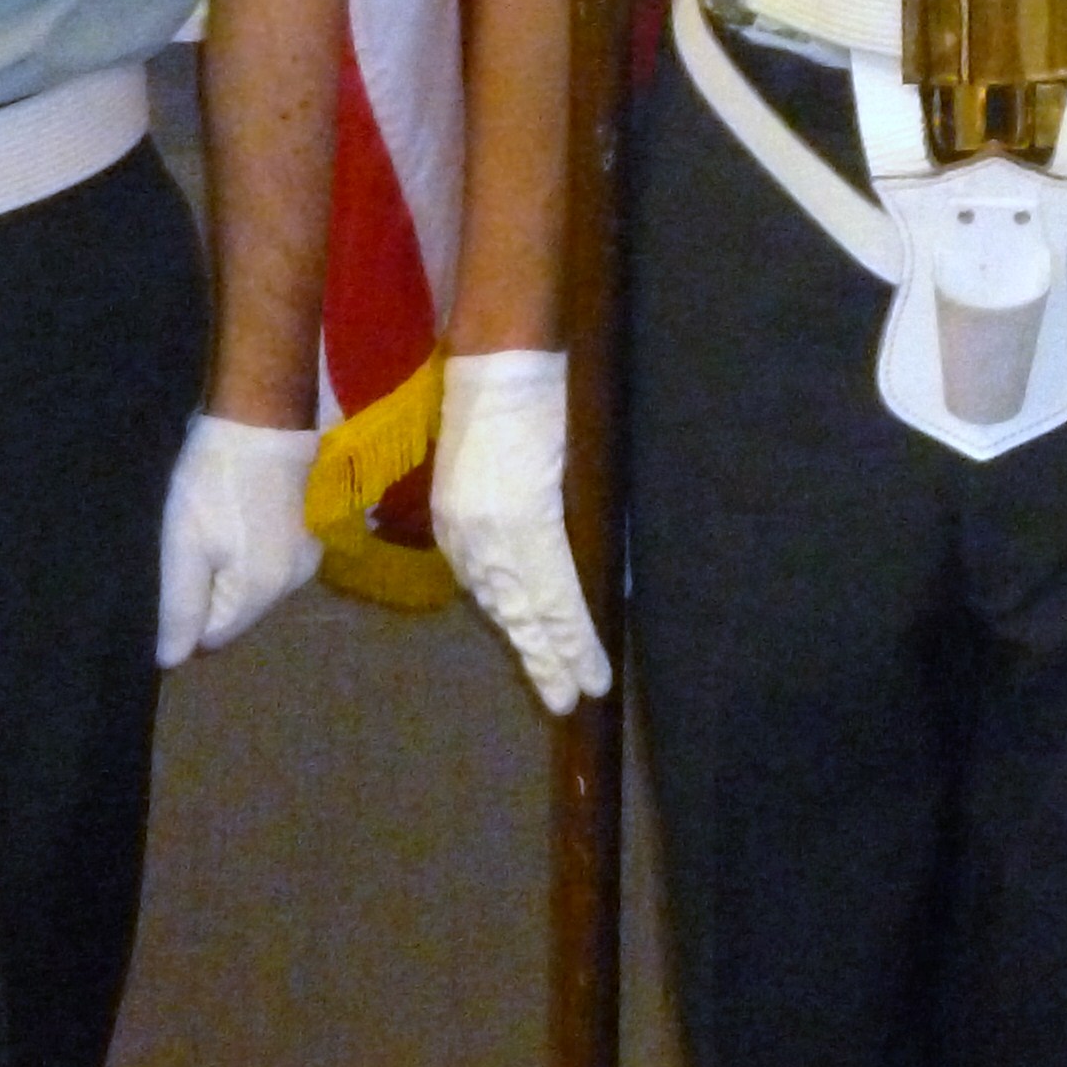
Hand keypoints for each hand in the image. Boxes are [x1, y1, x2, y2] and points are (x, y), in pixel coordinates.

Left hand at [154, 415, 321, 665]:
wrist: (260, 423)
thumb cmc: (212, 485)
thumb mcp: (182, 547)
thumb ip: (179, 609)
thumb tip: (171, 663)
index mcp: (258, 595)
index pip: (208, 640)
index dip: (180, 620)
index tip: (165, 583)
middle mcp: (287, 588)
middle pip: (229, 617)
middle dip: (203, 598)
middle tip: (180, 555)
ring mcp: (300, 563)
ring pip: (245, 593)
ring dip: (221, 577)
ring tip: (202, 536)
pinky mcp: (303, 539)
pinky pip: (262, 570)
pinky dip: (242, 559)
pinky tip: (228, 526)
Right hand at [435, 347, 611, 713]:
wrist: (496, 363)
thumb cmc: (559, 407)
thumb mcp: (588, 469)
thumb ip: (594, 529)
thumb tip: (617, 579)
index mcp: (527, 527)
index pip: (559, 604)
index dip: (577, 648)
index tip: (595, 684)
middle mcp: (488, 538)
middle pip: (522, 614)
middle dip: (546, 660)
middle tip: (566, 702)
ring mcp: (462, 530)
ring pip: (495, 600)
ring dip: (520, 638)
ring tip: (542, 675)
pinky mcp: (450, 517)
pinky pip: (473, 576)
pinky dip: (494, 603)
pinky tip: (507, 620)